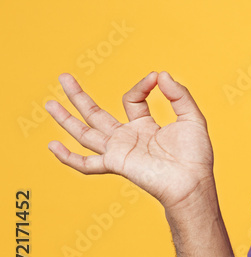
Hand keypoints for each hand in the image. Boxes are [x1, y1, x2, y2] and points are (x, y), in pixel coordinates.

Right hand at [45, 71, 214, 210]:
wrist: (192, 181)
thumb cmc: (195, 155)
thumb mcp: (192, 117)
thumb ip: (178, 95)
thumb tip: (161, 74)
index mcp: (145, 126)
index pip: (131, 100)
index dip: (141, 86)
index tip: (154, 78)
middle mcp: (127, 138)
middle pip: (95, 114)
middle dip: (78, 96)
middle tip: (63, 77)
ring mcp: (118, 151)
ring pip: (84, 133)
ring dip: (65, 119)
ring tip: (48, 103)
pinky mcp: (115, 164)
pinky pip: (87, 163)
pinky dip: (68, 157)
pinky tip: (52, 146)